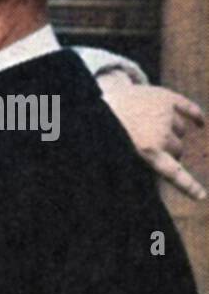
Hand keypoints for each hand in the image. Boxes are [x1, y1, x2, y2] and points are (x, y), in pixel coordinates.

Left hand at [100, 79, 206, 199]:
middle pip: (178, 149)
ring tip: (148, 129)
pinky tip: (199, 123)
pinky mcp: (164, 97)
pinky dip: (195, 114)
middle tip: (151, 147)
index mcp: (146, 152)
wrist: (94, 104)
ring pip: (180, 130)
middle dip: (170, 151)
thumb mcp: (116, 156)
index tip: (201, 196)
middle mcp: (160, 134)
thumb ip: (137, 167)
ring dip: (172, 133)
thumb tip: (153, 187)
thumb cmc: (104, 134)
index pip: (174, 173)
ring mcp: (164, 114)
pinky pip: (187, 107)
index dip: (188, 186)